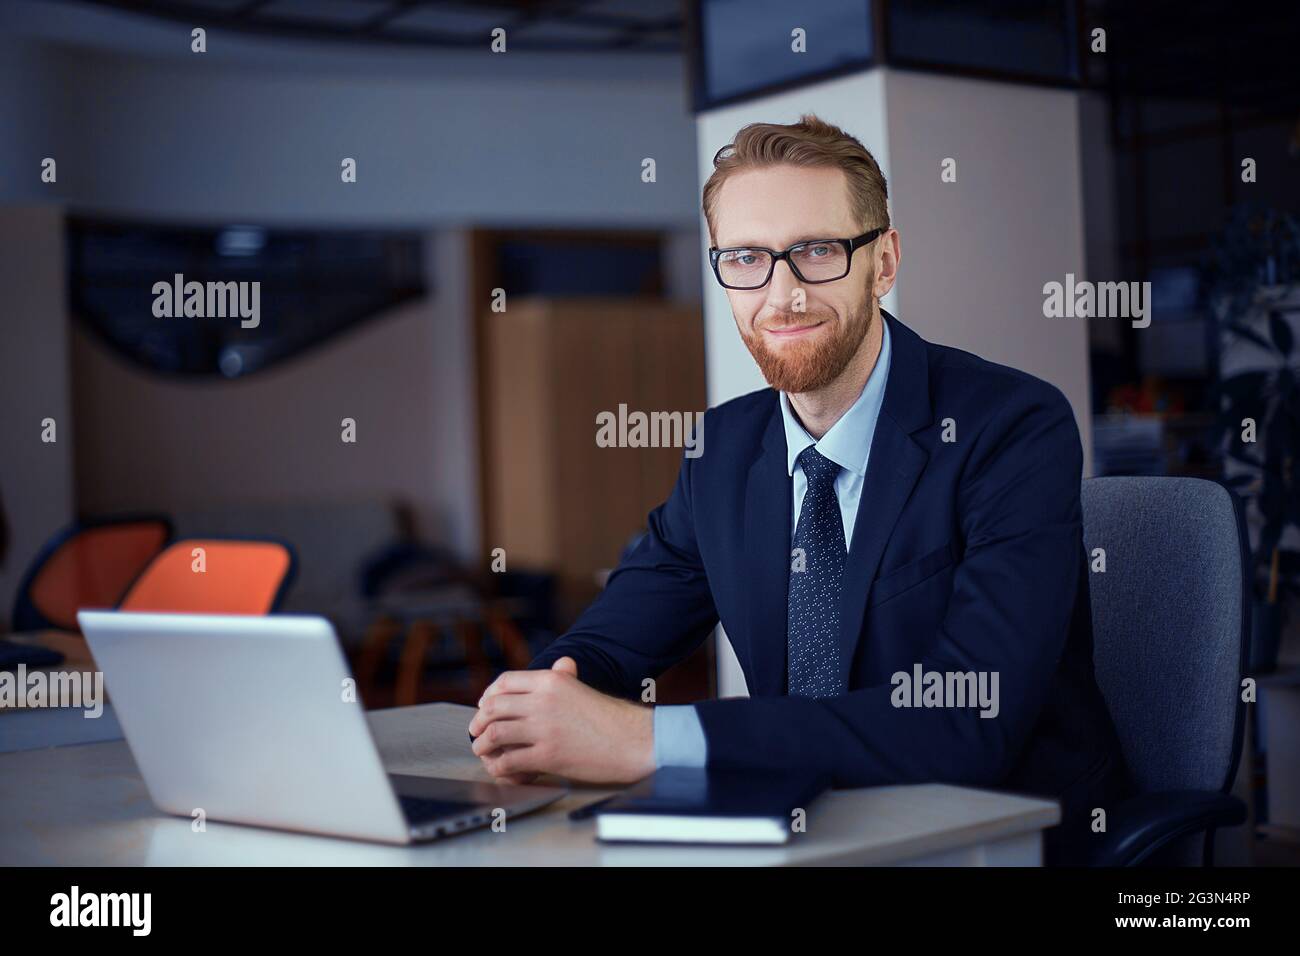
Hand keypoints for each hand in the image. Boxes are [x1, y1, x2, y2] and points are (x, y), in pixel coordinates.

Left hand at [467, 657, 654, 785]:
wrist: (633, 741)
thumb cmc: (611, 719)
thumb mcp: (582, 689)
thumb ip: (565, 678)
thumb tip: (560, 664)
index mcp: (552, 681)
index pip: (506, 682)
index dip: (488, 694)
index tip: (483, 706)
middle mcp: (544, 701)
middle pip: (494, 706)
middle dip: (479, 721)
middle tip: (476, 731)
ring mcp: (544, 728)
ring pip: (495, 733)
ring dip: (483, 745)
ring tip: (483, 751)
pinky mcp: (548, 755)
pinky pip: (509, 760)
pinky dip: (499, 767)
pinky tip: (502, 769)